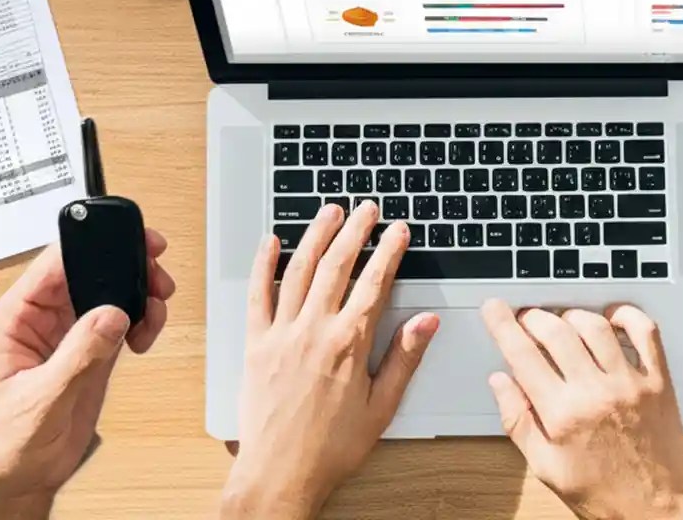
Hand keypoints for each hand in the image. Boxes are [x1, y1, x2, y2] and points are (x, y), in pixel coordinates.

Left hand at [0, 230, 175, 518]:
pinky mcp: (87, 352)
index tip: (126, 242)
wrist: (14, 482)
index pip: (52, 265)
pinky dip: (140, 320)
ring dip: (137, 295)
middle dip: (125, 267)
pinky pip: (119, 320)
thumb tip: (109, 316)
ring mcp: (66, 335)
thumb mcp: (38, 400)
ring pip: (109, 293)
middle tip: (155, 275)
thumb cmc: (2, 445)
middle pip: (88, 271)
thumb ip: (76, 355)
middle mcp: (40, 321)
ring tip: (154, 312)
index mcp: (13, 319)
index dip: (90, 246)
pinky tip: (144, 335)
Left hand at [220, 202, 439, 518]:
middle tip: (368, 209)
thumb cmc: (331, 448)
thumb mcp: (381, 407)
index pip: (374, 283)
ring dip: (316, 235)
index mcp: (349, 344)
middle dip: (356, 231)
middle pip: (337, 266)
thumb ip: (403, 359)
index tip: (398, 231)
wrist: (280, 473)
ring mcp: (282, 333)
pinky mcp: (257, 343)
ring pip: (299, 270)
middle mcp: (314, 331)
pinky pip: (257, 294)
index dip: (389, 252)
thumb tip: (426, 321)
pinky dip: (264, 264)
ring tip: (330, 212)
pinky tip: (271, 242)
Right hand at [482, 301, 682, 519]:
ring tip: (561, 321)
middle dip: (532, 316)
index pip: (523, 355)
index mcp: (563, 415)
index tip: (494, 310)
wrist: (660, 511)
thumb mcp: (546, 468)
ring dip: (571, 314)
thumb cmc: (605, 495)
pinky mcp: (657, 382)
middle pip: (555, 331)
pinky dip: (627, 315)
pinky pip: (645, 333)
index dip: (502, 325)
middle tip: (524, 318)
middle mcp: (596, 393)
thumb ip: (518, 422)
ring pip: (594, 325)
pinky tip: (611, 317)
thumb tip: (500, 382)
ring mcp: (629, 384)